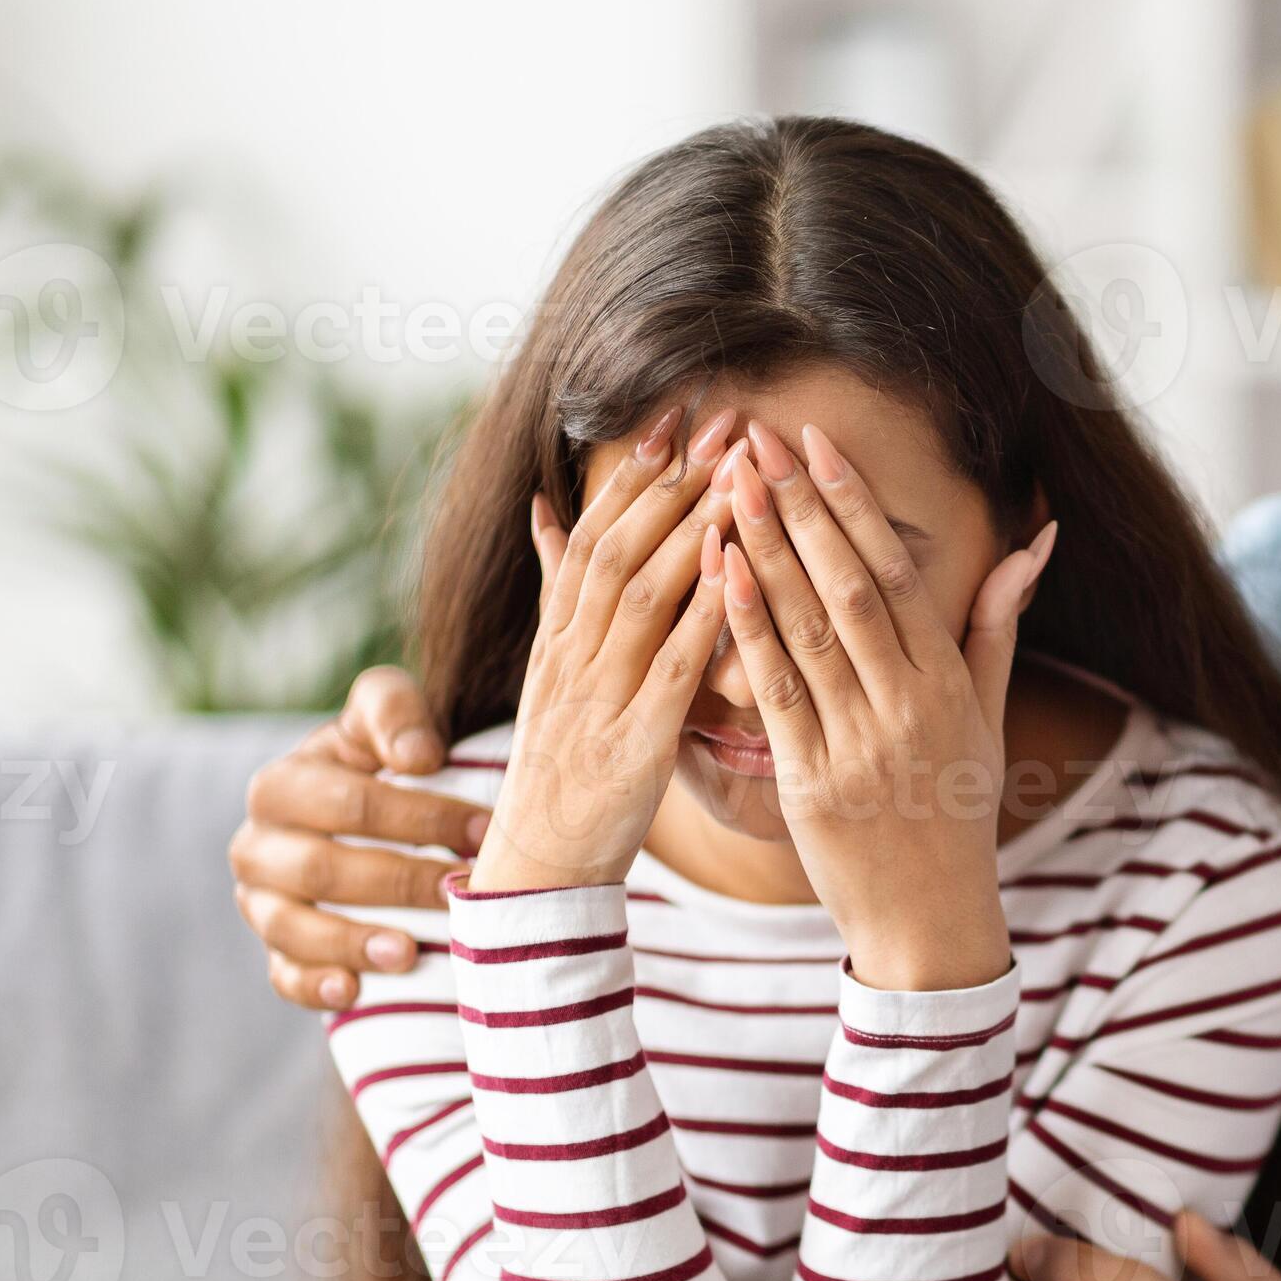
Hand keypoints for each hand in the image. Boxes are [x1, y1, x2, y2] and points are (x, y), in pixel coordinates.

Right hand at [231, 667, 486, 1007]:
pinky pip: (284, 976)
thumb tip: (420, 756)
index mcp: (281, 787)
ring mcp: (262, 903)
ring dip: (351, 942)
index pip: (348, 804)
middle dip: (396, 882)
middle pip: (319, 870)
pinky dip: (314, 986)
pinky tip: (353, 992)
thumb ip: (393, 713)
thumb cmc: (381, 756)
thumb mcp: (384, 715)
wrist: (365, 810)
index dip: (419, 816)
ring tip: (409, 952)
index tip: (483, 830)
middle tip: (460, 892)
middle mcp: (258, 846)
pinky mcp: (277, 951)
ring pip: (292, 928)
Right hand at [472, 404, 740, 891]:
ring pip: (641, 593)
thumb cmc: (565, 766)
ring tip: (739, 473)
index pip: (595, 534)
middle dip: (673, 480)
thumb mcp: (554, 671)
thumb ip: (559, 593)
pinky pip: (669, 667)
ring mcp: (597, 695)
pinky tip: (737, 570)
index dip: (636, 473)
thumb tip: (545, 509)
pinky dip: (702, 615)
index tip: (677, 415)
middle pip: (620, 547)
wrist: (540, 865)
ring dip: (692, 527)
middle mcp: (572, 653)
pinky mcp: (631, 743)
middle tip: (724, 422)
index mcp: (558, 635)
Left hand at [716, 419, 1053, 993]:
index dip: (853, 503)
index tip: (816, 442)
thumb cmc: (957, 813)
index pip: (897, 574)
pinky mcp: (812, 784)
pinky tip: (719, 575)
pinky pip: (775, 694)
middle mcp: (908, 708)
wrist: (931, 920)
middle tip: (756, 441)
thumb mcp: (985, 718)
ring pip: (807, 631)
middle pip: (848, 588)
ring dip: (763, 553)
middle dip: (799, 508)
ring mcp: (860, 746)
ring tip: (727, 486)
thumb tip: (1038, 540)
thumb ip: (996, 625)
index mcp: (948, 686)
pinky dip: (746, 631)